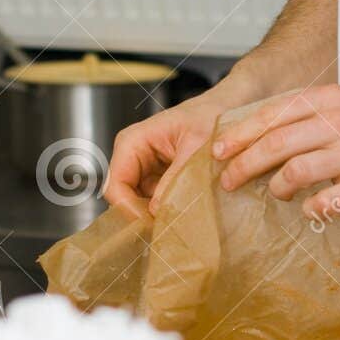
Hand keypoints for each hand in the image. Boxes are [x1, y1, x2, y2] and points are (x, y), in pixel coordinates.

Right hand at [103, 89, 232, 216]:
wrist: (224, 110)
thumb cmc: (209, 117)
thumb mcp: (196, 147)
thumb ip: (176, 178)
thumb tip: (157, 209)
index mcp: (133, 141)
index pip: (116, 184)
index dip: (128, 208)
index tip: (151, 224)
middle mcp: (132, 155)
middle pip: (123, 197)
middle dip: (142, 215)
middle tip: (167, 230)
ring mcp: (142, 168)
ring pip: (137, 203)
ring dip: (154, 215)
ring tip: (178, 222)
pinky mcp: (155, 178)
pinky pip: (152, 201)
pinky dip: (165, 210)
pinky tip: (181, 212)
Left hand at [212, 84, 339, 220]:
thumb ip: (307, 116)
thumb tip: (256, 135)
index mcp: (331, 98)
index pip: (272, 113)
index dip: (239, 133)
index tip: (218, 149)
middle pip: (274, 143)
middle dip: (242, 164)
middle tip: (227, 180)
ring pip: (293, 172)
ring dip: (275, 187)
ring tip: (273, 193)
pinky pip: (323, 202)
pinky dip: (309, 209)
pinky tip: (309, 208)